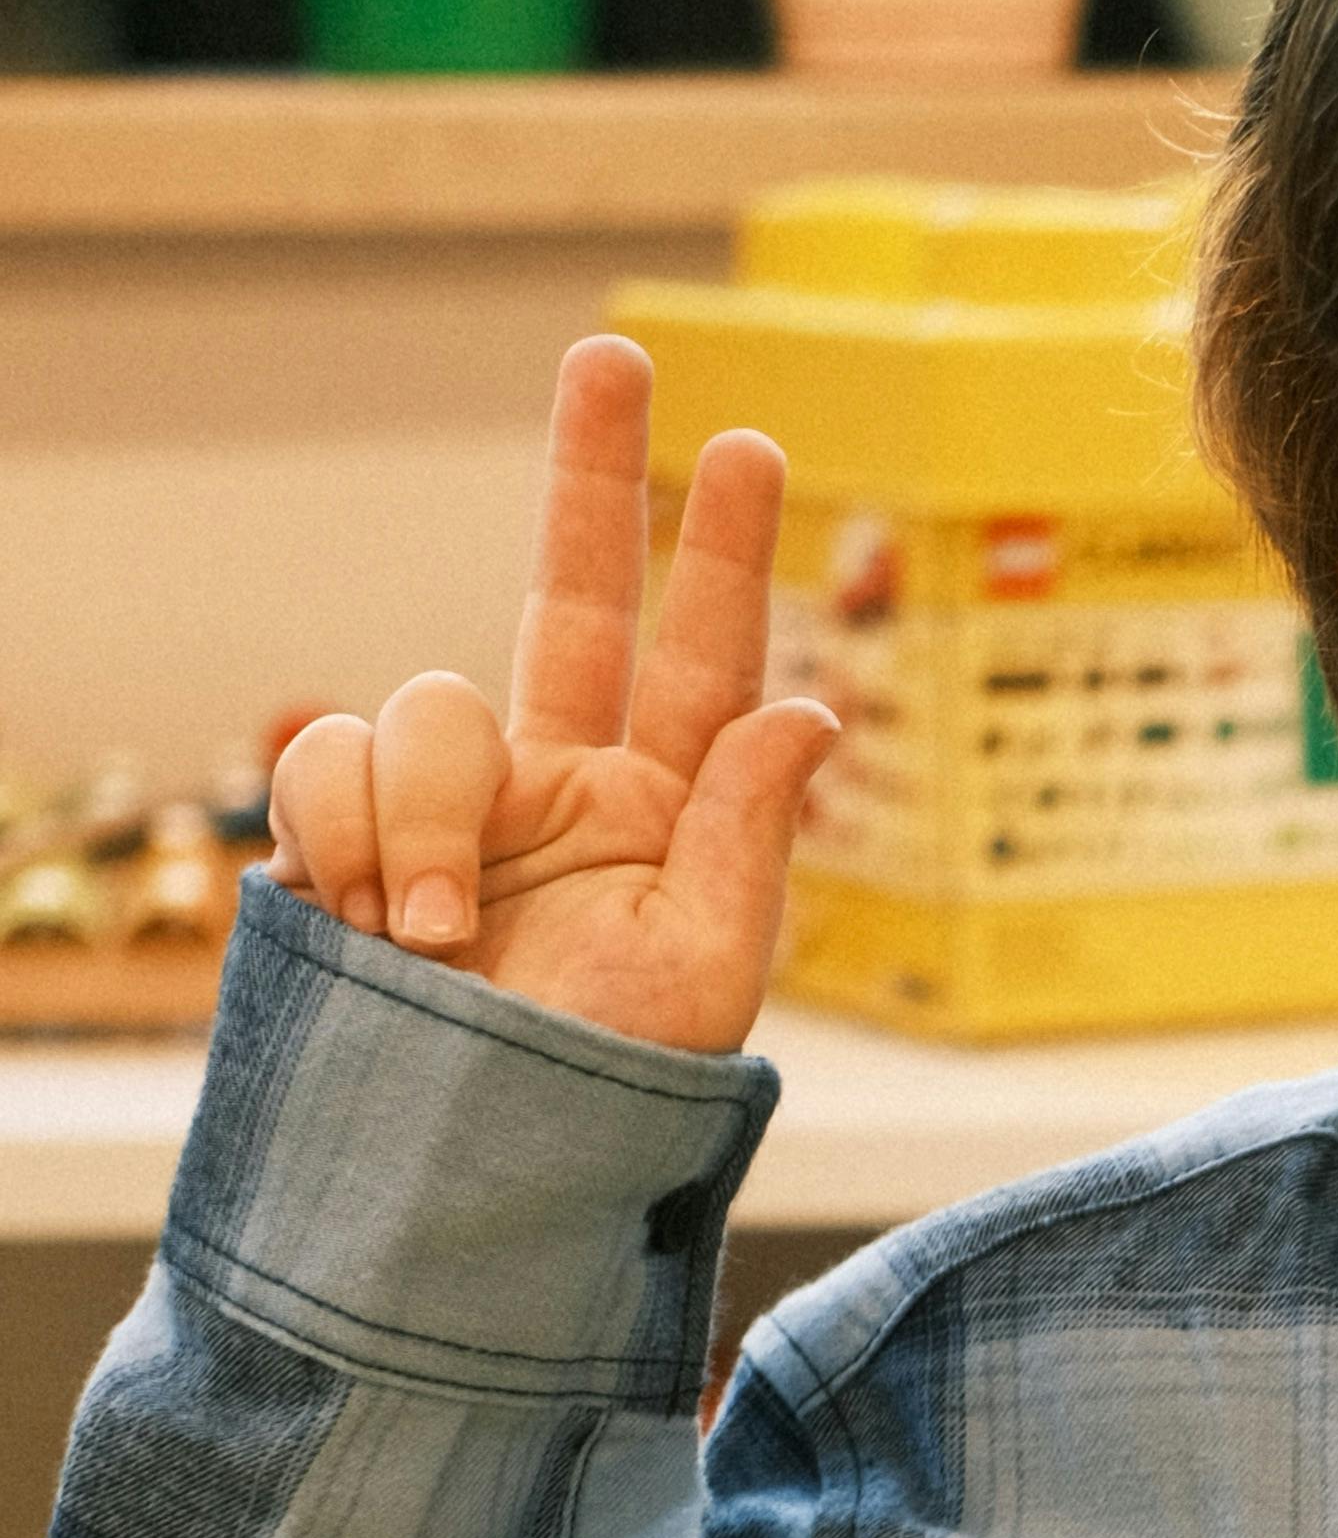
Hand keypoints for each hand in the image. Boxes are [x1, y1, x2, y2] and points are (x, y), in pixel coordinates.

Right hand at [266, 334, 826, 1057]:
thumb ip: (751, 840)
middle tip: (613, 357)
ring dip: (429, 811)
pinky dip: (348, 831)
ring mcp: (452, 807)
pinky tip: (375, 924)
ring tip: (443, 934)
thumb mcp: (704, 980)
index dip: (718, 553)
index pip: (704, 660)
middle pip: (570, 596)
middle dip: (591, 476)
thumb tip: (808, 711)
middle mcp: (562, 788)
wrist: (464, 1180)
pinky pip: (330, 759)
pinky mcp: (352, 835)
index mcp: (666, 816)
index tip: (743, 444)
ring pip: (429, 702)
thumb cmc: (602, 1102)